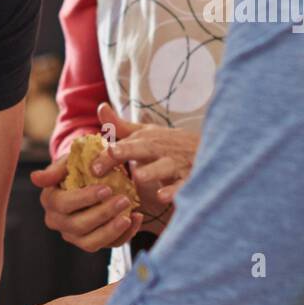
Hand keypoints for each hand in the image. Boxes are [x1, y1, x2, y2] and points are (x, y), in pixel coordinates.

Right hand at [31, 149, 140, 252]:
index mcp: (50, 201)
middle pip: (78, 225)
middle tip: (123, 200)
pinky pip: (109, 245)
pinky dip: (125, 235)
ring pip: (91, 243)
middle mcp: (58, 222)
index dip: (84, 199)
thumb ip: (55, 169)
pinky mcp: (93, 242)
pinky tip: (136, 219)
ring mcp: (75, 236)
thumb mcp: (68, 162)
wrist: (93, 178)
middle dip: (102, 214)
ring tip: (129, 215)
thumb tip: (36, 178)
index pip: (63, 204)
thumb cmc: (80, 167)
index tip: (106, 189)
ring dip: (112, 230)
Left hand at [100, 104, 196, 224]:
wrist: (210, 149)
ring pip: (165, 167)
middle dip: (127, 151)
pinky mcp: (191, 178)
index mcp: (147, 141)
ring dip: (153, 171)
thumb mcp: (145, 134)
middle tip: (111, 153)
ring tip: (139, 176)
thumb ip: (121, 127)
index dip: (109, 154)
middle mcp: (161, 150)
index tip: (92, 166)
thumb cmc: (168, 144)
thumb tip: (101, 107)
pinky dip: (175, 191)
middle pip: (144, 148)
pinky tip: (164, 197)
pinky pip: (183, 185)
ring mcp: (177, 164)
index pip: (125, 145)